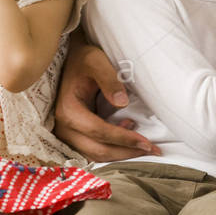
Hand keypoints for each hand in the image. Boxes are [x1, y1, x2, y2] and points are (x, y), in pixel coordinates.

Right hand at [53, 39, 160, 160]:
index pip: (99, 132)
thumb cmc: (83, 59)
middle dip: (126, 153)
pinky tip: (128, 133)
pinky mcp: (74, 134)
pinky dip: (112, 148)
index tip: (146, 142)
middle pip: (98, 150)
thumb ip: (109, 79)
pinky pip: (93, 149)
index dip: (124, 139)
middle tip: (152, 149)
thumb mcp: (96, 61)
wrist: (70, 60)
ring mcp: (66, 133)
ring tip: (143, 143)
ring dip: (120, 153)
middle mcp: (64, 126)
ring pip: (95, 155)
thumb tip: (122, 103)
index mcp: (68, 110)